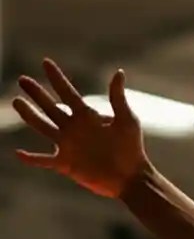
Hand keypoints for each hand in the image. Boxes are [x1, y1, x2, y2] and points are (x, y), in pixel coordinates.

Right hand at [12, 59, 149, 198]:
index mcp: (88, 116)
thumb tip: (118, 72)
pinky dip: (31, 158)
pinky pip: (44, 160)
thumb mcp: (127, 120)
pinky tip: (18, 153)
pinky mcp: (66, 164)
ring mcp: (68, 145)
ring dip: (30, 115)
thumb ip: (118, 98)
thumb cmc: (132, 148)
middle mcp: (74, 128)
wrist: (131, 176)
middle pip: (50, 107)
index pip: (68, 93)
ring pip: (43, 127)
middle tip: (22, 79)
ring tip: (17, 102)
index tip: (46, 62)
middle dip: (37, 93)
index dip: (57, 78)